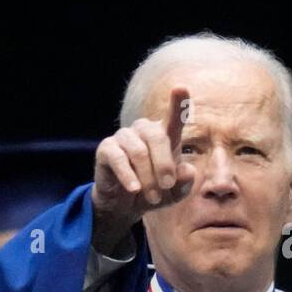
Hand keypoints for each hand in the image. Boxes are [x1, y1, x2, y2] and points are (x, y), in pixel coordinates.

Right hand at [91, 86, 196, 253]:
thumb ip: (185, 182)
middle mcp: (144, 130)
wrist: (124, 204)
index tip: (181, 88)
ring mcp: (124, 137)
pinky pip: (119, 159)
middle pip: (157, 137)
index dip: (178, 102)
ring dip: (148, 177)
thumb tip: (186, 170)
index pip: (174, 116)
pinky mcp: (106, 149)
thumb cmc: (154, 192)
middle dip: (164, 164)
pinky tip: (134, 189)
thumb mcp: (175, 192)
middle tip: (167, 186)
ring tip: (153, 198)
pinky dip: (128, 176)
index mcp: (164, 134)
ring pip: (139, 152)